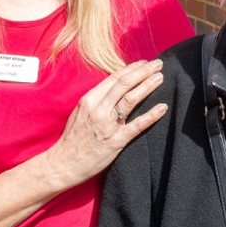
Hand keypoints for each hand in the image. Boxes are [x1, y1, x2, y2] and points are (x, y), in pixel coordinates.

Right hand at [42, 59, 165, 188]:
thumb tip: (116, 88)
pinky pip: (137, 125)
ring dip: (148, 86)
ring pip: (131, 99)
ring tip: (160, 78)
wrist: (63, 163)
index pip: (114, 78)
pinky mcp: (116, 140)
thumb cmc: (73, 138)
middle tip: (158, 64)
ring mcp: (108, 124)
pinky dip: (151, 115)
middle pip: (125, 84)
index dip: (132, 68)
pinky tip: (162, 107)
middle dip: (143, 72)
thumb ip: (98, 100)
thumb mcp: (81, 112)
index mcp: (89, 100)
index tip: (144, 63)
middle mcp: (98, 109)